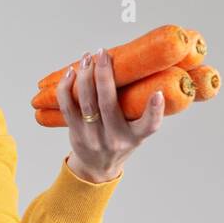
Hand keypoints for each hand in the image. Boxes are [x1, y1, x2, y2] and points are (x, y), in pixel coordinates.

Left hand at [56, 46, 163, 182]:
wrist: (97, 168)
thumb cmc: (120, 142)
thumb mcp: (135, 132)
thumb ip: (139, 110)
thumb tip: (144, 71)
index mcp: (135, 137)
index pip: (149, 126)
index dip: (154, 110)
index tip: (157, 93)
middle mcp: (114, 138)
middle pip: (108, 104)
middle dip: (104, 75)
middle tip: (103, 54)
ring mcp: (93, 137)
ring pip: (86, 103)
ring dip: (85, 77)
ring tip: (87, 58)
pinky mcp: (75, 133)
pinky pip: (68, 107)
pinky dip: (66, 88)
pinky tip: (70, 72)